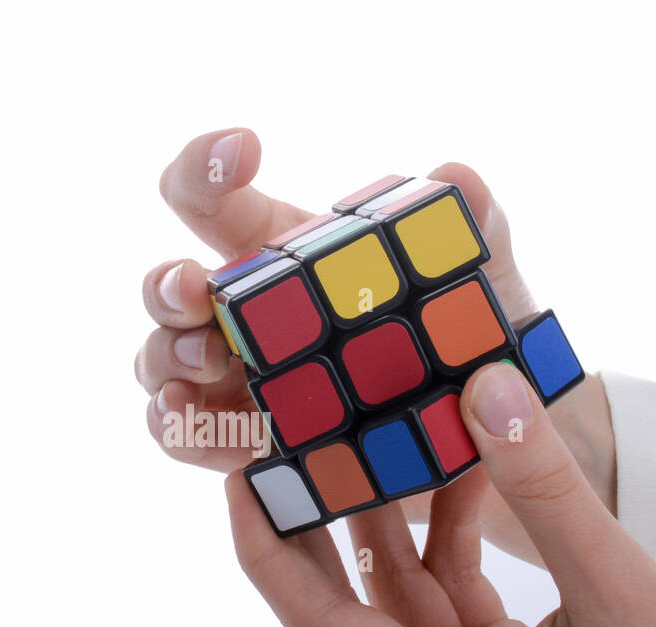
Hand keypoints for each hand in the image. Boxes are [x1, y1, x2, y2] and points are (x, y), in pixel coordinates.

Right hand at [137, 127, 617, 564]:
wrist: (491, 440)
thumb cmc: (469, 346)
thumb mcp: (483, 287)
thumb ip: (476, 230)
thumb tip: (457, 175)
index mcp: (285, 258)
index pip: (216, 200)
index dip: (207, 166)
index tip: (242, 150)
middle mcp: (244, 317)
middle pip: (171, 290)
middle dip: (168, 284)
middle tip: (194, 290)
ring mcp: (237, 383)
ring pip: (163, 365)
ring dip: (166, 363)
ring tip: (191, 374)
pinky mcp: (247, 448)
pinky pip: (192, 440)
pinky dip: (187, 434)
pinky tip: (203, 431)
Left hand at [226, 360, 655, 626]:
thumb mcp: (623, 594)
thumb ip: (545, 493)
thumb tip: (485, 391)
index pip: (320, 626)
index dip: (269, 549)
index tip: (242, 475)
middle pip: (344, 614)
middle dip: (318, 526)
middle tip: (293, 442)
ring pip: (398, 608)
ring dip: (395, 528)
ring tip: (382, 439)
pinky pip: (446, 613)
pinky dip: (447, 551)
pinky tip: (461, 484)